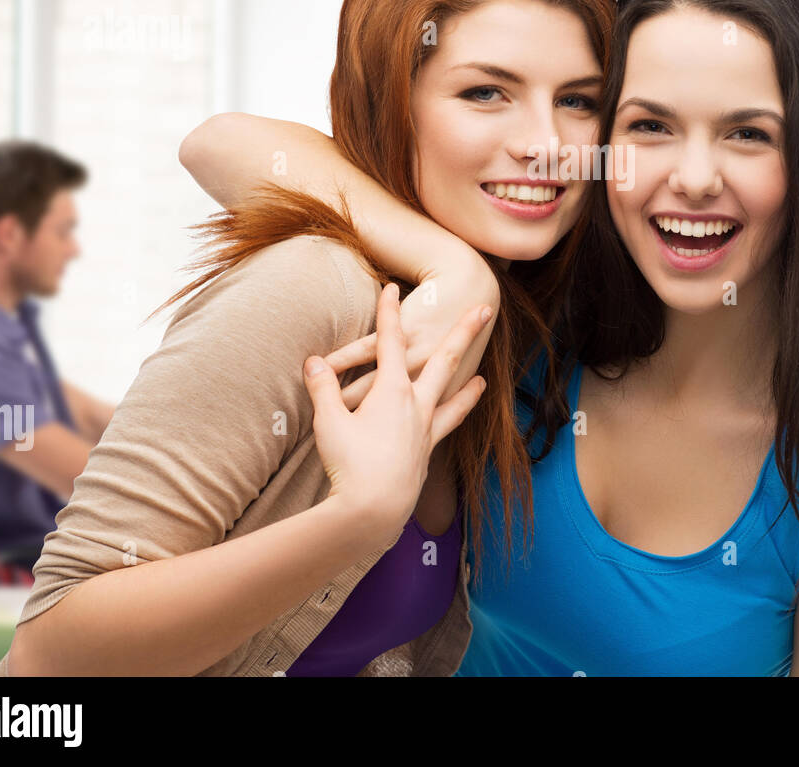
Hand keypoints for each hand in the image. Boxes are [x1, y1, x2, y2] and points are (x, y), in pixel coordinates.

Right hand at [302, 282, 490, 532]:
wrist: (372, 510)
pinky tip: (450, 423)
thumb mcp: (329, 421)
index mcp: (393, 391)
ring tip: (483, 378)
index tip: (392, 288)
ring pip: (453, 397)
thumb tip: (313, 361)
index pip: (389, 342)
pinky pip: (446, 428)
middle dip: (463, 331)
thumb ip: (324, 388)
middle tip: (485, 309)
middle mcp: (417, 404)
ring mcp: (426, 429)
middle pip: (445, 359)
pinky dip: (455, 420)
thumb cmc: (349, 464)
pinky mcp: (426, 452)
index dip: (388, 314)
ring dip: (468, 385)